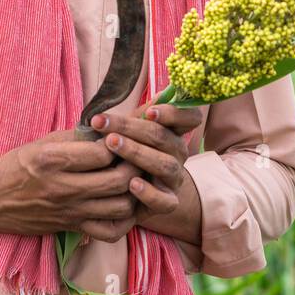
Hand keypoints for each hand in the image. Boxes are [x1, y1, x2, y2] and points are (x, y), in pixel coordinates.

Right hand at [0, 127, 144, 242]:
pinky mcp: (73, 228)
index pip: (105, 152)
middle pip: (119, 180)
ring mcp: (71, 212)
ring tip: (134, 177)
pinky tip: (125, 203)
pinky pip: (111, 232)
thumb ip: (79, 135)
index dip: (120, 141)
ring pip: (122, 207)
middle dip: (135, 165)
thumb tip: (113, 126)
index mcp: (54, 160)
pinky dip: (126, 220)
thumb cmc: (18, 165)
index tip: (122, 135)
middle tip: (137, 155)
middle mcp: (64, 188)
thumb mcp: (44, 142)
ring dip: (135, 191)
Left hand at [88, 103, 204, 243]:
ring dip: (137, 152)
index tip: (149, 112)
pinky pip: (164, 200)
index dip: (173, 113)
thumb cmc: (129, 153)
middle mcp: (179, 153)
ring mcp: (175, 178)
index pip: (190, 117)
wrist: (135, 193)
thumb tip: (153, 91)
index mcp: (175, 132)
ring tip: (112, 144)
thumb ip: (140, 114)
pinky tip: (131, 183)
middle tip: (103, 124)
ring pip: (164, 164)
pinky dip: (148, 192)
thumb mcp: (134, 131)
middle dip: (132, 127)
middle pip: (165, 137)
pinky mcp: (168, 202)